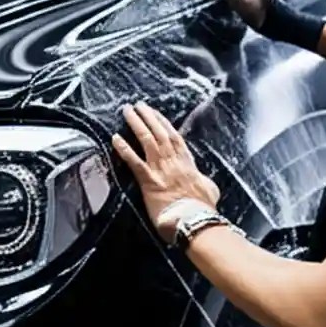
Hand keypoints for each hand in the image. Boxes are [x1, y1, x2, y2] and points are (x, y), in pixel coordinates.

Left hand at [110, 101, 219, 241]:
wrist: (195, 221)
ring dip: (136, 123)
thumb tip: (203, 181)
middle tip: (138, 105)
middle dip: (149, 117)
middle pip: (159, 133)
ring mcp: (160, 169)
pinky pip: (134, 161)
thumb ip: (204, 181)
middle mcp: (173, 162)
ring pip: (147, 139)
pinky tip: (115, 138)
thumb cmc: (203, 209)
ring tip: (127, 111)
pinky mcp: (149, 180)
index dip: (165, 124)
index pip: (175, 138)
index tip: (157, 114)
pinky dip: (124, 148)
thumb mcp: (210, 191)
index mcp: (188, 164)